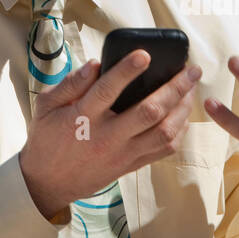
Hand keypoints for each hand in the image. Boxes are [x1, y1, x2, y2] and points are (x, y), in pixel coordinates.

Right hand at [19, 51, 202, 220]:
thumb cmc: (48, 138)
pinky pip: (164, 149)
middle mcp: (107, 137)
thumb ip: (70, 84)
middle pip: (149, 112)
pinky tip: (184, 113)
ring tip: (192, 87)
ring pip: (163, 132)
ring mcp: (122, 153)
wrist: (49, 182)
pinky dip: (179, 130)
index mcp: (82, 118)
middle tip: (191, 69)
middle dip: (175, 88)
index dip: (126, 71)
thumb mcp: (46, 106)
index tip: (144, 54)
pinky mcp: (131, 165)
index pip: (107, 91)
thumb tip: (95, 64)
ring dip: (183, 108)